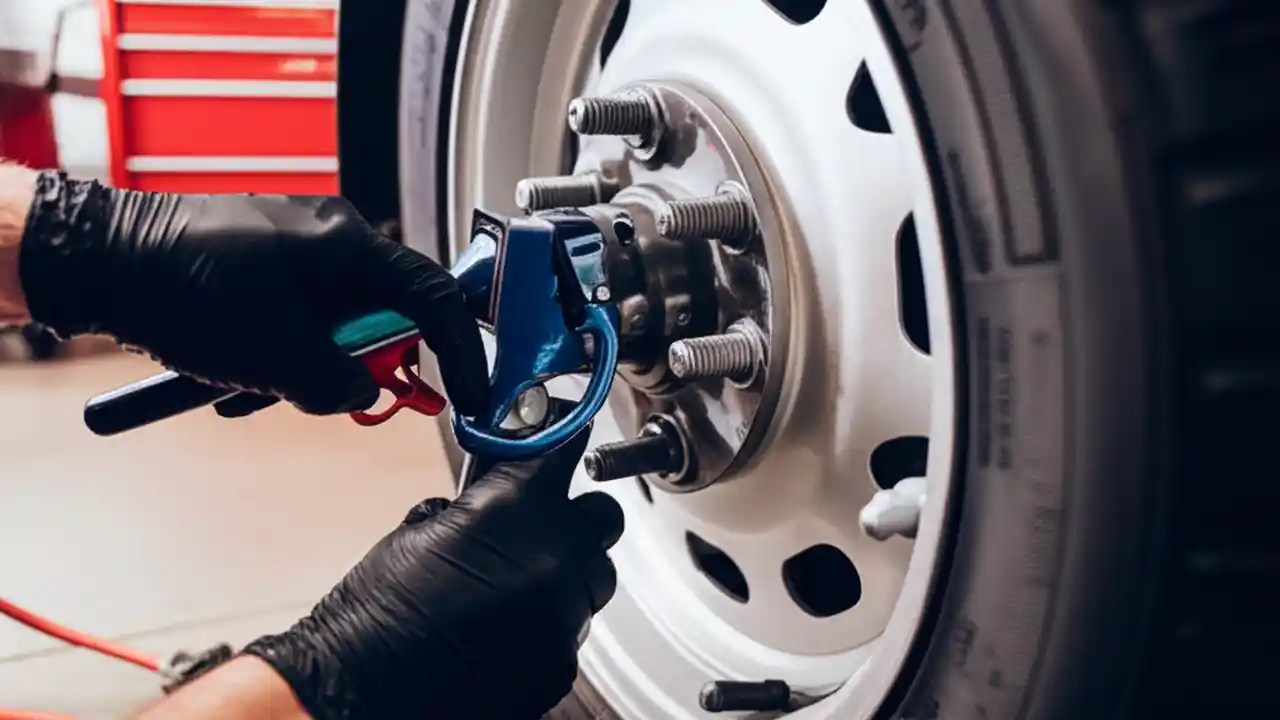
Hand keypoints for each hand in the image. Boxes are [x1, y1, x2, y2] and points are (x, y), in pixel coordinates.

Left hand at [19, 171, 486, 414]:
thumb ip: (338, 384)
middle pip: (384, 313)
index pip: (435, 297)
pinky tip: (240, 369)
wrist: (102, 261)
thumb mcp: (277, 359)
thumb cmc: (184, 290)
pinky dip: (284, 349)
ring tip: (259, 381)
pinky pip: (301, 313)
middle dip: (360, 363)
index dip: (464, 350)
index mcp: (348, 245)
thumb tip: (356, 393)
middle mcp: (330, 235)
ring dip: (310, 363)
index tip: (473, 392)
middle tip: (333, 392)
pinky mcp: (265, 258)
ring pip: (338, 321)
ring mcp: (296, 244)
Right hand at [242, 429, 620, 719]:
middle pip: (601, 518)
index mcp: (518, 508)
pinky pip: (572, 628)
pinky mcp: (560, 664)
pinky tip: (506, 628)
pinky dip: (548, 623)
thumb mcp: (423, 527)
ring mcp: (563, 615)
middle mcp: (555, 558)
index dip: (561, 439)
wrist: (361, 688)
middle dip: (572, 517)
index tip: (561, 437)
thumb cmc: (377, 610)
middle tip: (538, 526)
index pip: (564, 448)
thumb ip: (481, 504)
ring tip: (517, 585)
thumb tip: (502, 493)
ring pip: (593, 578)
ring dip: (566, 574)